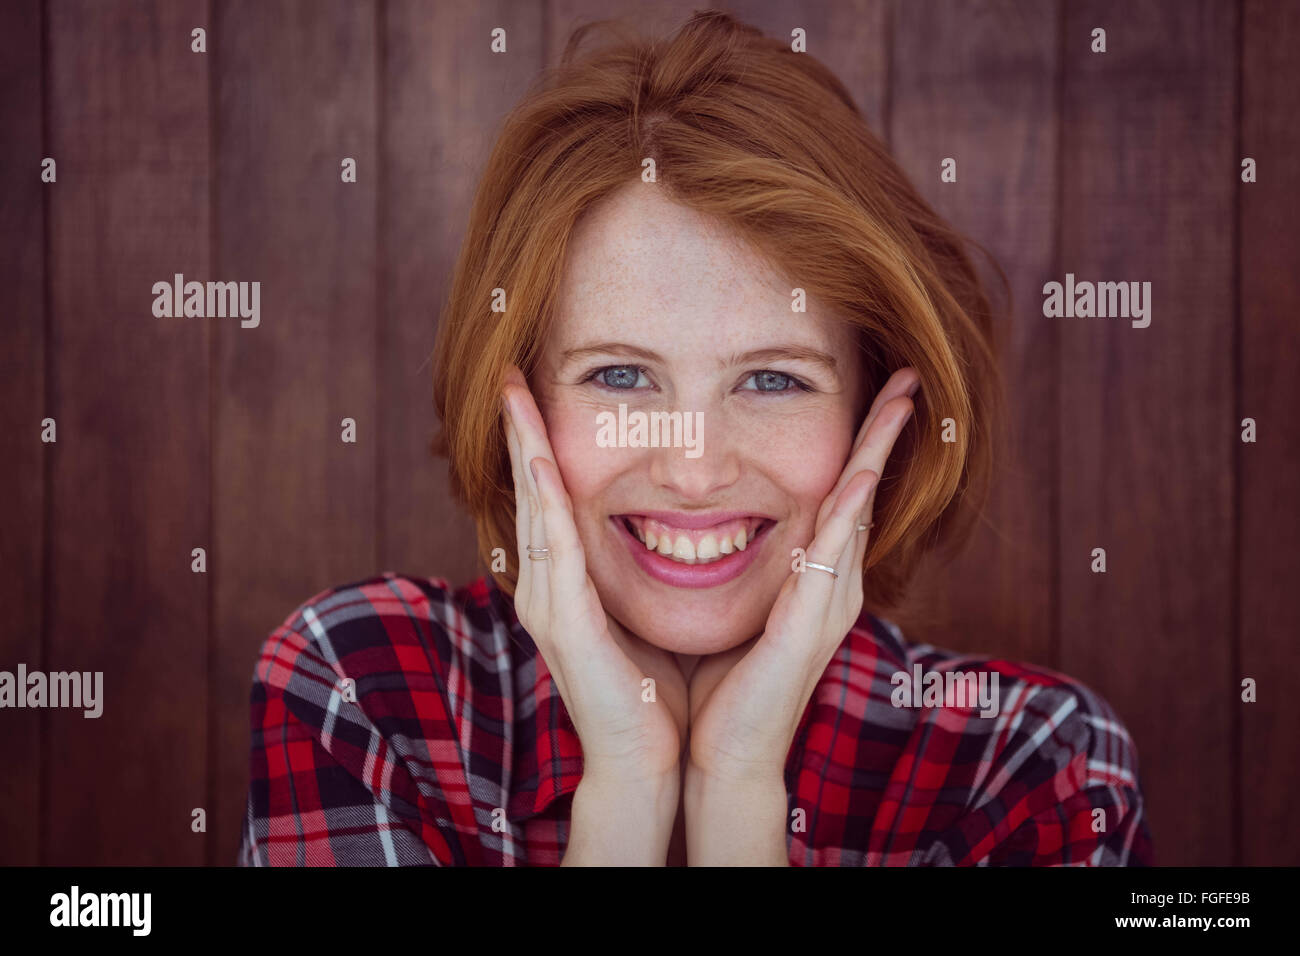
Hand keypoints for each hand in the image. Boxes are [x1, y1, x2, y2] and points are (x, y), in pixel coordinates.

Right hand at [501, 366, 687, 863]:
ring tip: (515, 399)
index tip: (532, 394)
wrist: (647, 763)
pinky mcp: (564, 627)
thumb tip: (659, 532)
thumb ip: (633, 575)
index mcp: (564, 586)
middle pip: (528, 494)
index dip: (536, 446)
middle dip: (519, 434)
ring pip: (533, 511)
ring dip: (524, 451)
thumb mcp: (641, 615)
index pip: (547, 500)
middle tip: (509, 377)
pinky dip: (546, 503)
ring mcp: (547, 607)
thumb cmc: (653, 693)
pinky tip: (542, 463)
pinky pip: (554, 551)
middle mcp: (545, 589)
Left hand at [682, 367, 918, 861]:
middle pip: (864, 493)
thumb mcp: (739, 605)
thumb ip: (745, 566)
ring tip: (898, 403)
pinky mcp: (806, 629)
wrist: (721, 756)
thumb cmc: (723, 684)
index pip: (841, 495)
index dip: (861, 444)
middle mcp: (830, 586)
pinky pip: (830, 560)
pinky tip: (859, 479)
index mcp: (813, 579)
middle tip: (906, 377)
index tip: (875, 391)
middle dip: (884, 435)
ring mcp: (826, 606)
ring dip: (877, 457)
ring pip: (857, 515)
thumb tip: (710, 516)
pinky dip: (847, 515)